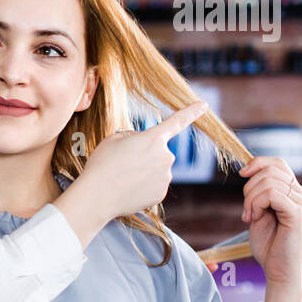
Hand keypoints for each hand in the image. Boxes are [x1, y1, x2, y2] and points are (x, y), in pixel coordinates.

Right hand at [76, 101, 207, 219]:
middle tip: (123, 163)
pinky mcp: (161, 193)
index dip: (191, 112)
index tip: (203, 105)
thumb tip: (142, 144)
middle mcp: (165, 156)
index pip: (176, 122)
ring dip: (144, 171)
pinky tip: (128, 189)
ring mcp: (165, 177)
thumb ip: (133, 137)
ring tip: (123, 178)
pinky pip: (154, 186)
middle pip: (158, 152)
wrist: (97, 196)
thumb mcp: (113, 139)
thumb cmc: (102, 164)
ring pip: (157, 170)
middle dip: (146, 155)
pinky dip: (143, 187)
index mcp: (153, 138)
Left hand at [239, 156, 301, 301]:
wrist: (278, 270)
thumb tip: (249, 170)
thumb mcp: (260, 212)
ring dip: (250, 199)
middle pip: (271, 170)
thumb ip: (260, 192)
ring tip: (249, 216)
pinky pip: (271, 194)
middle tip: (246, 210)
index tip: (242, 174)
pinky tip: (253, 218)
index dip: (258, 163)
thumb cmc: (269, 245)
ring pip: (268, 182)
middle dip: (249, 187)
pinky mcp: (297, 213)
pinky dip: (255, 204)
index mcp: (296, 193)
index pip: (278, 164)